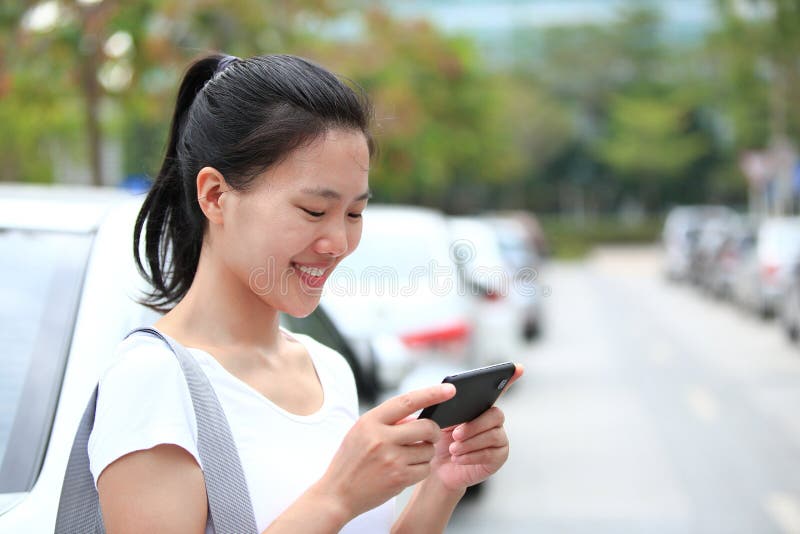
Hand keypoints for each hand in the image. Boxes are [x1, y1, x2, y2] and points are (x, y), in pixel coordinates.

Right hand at [314, 383, 455, 519]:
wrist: (336, 494)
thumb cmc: (351, 460)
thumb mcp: (361, 432)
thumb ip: (386, 421)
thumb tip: (418, 416)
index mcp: (370, 421)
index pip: (407, 401)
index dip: (431, 394)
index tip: (449, 389)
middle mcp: (381, 438)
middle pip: (425, 427)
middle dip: (433, 431)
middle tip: (430, 436)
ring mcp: (391, 459)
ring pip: (428, 450)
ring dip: (425, 453)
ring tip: (409, 456)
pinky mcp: (399, 479)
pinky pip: (425, 469)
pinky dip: (422, 469)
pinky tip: (408, 470)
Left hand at [429, 363, 523, 491]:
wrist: (435, 469)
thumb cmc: (436, 441)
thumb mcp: (437, 421)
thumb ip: (446, 408)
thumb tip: (449, 400)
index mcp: (480, 406)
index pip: (499, 389)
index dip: (510, 377)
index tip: (517, 367)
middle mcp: (494, 420)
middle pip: (496, 415)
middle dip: (475, 425)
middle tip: (455, 434)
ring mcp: (499, 438)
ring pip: (493, 436)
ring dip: (470, 443)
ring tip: (453, 449)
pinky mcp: (499, 457)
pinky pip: (490, 454)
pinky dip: (471, 456)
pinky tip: (457, 458)